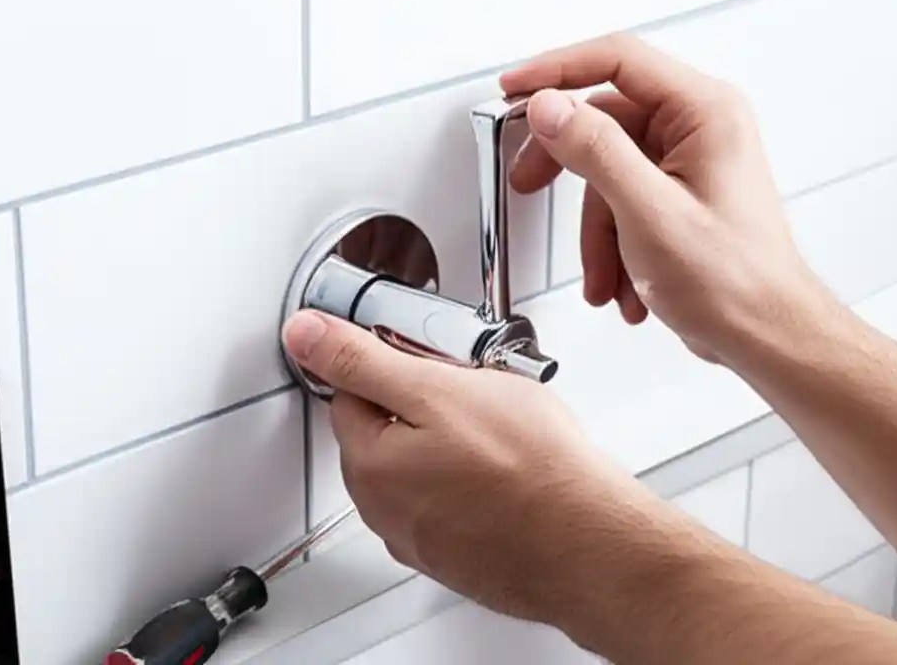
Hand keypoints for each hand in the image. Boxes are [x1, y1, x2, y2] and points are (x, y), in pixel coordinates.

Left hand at [281, 310, 658, 622]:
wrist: (592, 546)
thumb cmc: (533, 473)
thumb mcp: (439, 388)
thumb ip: (363, 360)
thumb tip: (304, 335)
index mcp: (368, 465)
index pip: (350, 392)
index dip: (391, 365)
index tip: (428, 361)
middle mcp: (384, 512)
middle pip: (382, 434)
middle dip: (419, 408)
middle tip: (473, 397)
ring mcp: (422, 542)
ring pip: (419, 470)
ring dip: (446, 448)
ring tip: (501, 439)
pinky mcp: (459, 561)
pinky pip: (451, 505)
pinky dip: (471, 487)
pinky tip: (508, 478)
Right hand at [502, 33, 832, 363]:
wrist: (764, 336)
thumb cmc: (735, 283)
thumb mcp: (648, 212)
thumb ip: (595, 151)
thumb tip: (550, 107)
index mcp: (704, 113)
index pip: (617, 60)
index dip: (558, 70)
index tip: (515, 87)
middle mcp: (700, 128)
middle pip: (605, 121)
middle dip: (567, 169)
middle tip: (528, 181)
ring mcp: (689, 163)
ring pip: (607, 172)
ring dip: (595, 231)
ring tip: (603, 276)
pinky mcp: (678, 196)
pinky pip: (622, 202)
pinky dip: (611, 245)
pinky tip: (622, 284)